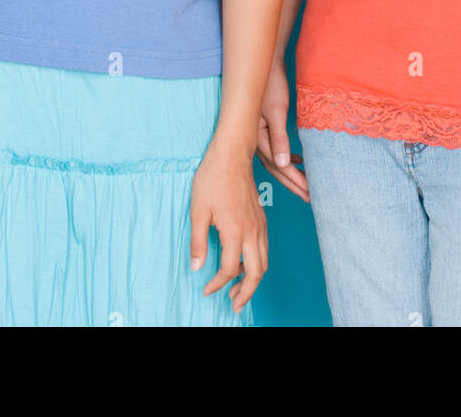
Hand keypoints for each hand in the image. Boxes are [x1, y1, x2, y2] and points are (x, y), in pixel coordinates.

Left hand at [190, 142, 267, 314]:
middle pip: (256, 273)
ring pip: (263, 262)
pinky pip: (264, 248)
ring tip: (238, 290)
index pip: (228, 269)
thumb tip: (196, 267)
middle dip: (246, 293)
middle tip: (234, 305)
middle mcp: (252, 231)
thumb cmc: (212, 179)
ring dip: (253, 280)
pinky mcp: (261, 218)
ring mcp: (259, 224)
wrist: (232, 154)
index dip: (217, 284)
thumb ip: (198, 242)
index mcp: (235, 231)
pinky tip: (243, 263)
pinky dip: (256, 263)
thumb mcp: (198, 211)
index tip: (206, 289)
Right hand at [255, 60, 309, 201]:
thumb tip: (283, 164)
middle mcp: (255, 139)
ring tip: (306, 184)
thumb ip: (279, 138)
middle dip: (293, 183)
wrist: (265, 64)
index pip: (277, 166)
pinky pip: (276, 150)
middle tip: (310, 197)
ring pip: (276, 160)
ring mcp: (259, 134)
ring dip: (291, 173)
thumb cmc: (270, 84)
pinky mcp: (265, 127)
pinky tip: (299, 161)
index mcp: (256, 137)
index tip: (308, 192)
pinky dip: (288, 158)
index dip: (293, 180)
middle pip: (275, 168)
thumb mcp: (276, 111)